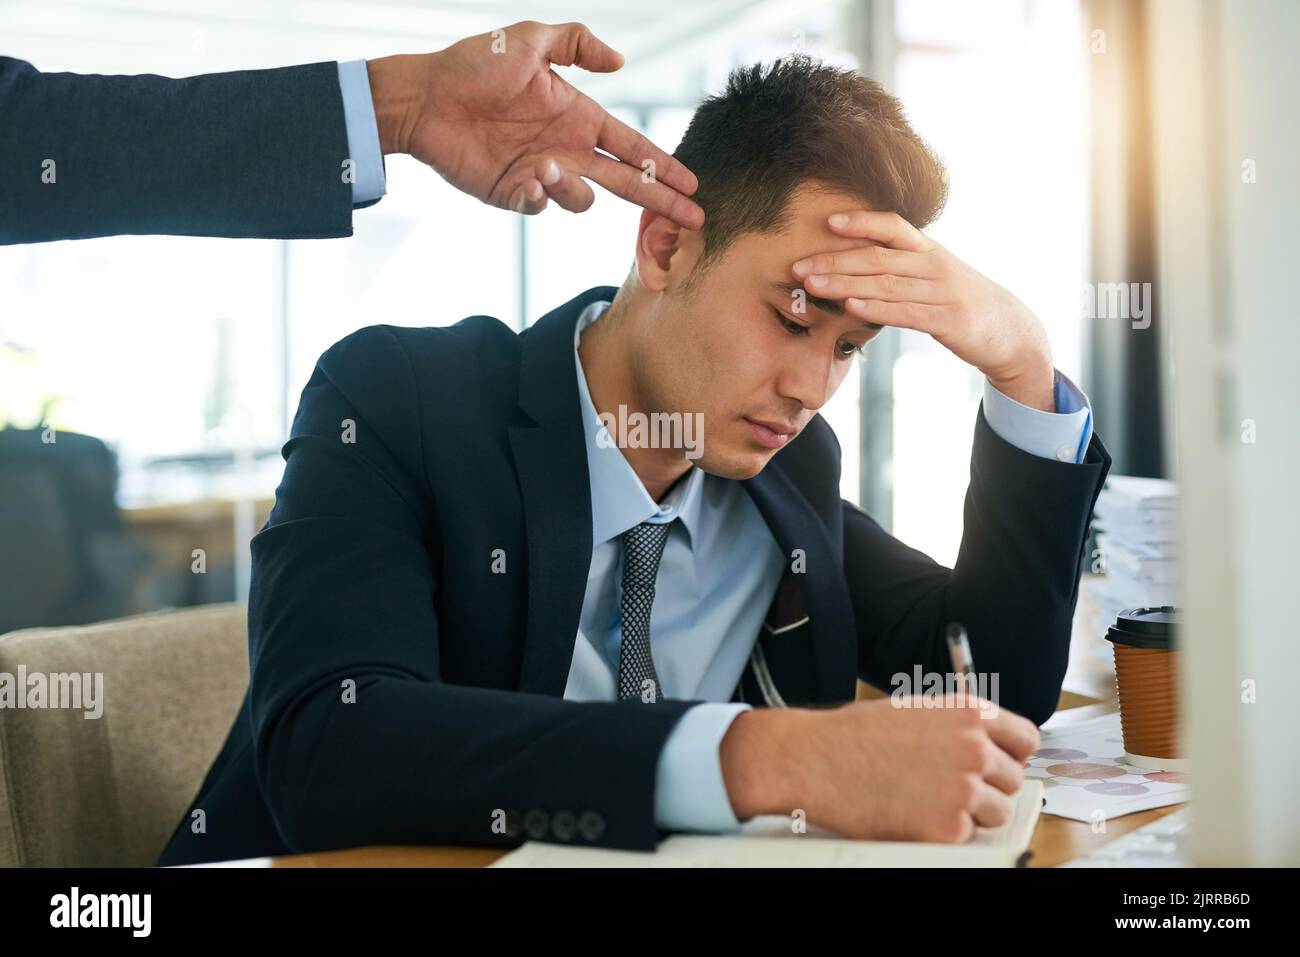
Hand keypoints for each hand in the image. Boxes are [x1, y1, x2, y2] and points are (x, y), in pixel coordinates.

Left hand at [365, 20, 703, 228]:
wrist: (423, 97)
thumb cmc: (472, 65)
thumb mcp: (528, 40)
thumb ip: (576, 43)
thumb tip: (620, 60)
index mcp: (576, 116)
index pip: (631, 146)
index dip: (662, 165)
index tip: (692, 183)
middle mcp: (565, 149)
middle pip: (625, 182)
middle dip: (660, 199)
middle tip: (692, 219)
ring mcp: (540, 174)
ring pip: (582, 199)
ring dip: (573, 188)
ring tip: (542, 165)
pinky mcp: (512, 193)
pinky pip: (540, 206)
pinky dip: (539, 196)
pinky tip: (526, 178)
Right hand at [720, 695, 1038, 841]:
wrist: (813, 759)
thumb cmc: (853, 734)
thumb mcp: (914, 709)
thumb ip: (956, 725)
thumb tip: (985, 745)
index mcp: (968, 713)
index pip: (1025, 738)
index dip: (1011, 754)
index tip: (999, 763)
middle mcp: (975, 748)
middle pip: (1012, 779)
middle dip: (987, 786)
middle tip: (948, 786)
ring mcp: (963, 789)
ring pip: (995, 813)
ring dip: (969, 811)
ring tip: (926, 799)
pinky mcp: (947, 827)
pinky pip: (966, 836)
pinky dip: (943, 831)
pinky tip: (912, 813)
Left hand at [791, 210, 1055, 410]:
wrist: (1011, 332)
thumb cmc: (962, 304)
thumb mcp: (935, 278)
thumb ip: (902, 269)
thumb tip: (856, 268)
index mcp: (930, 250)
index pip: (893, 226)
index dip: (861, 222)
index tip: (828, 222)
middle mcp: (935, 265)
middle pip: (878, 257)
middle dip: (834, 261)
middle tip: (797, 266)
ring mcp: (943, 292)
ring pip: (885, 285)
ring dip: (844, 285)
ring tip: (812, 285)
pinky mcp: (948, 320)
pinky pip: (905, 312)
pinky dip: (875, 309)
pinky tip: (851, 307)